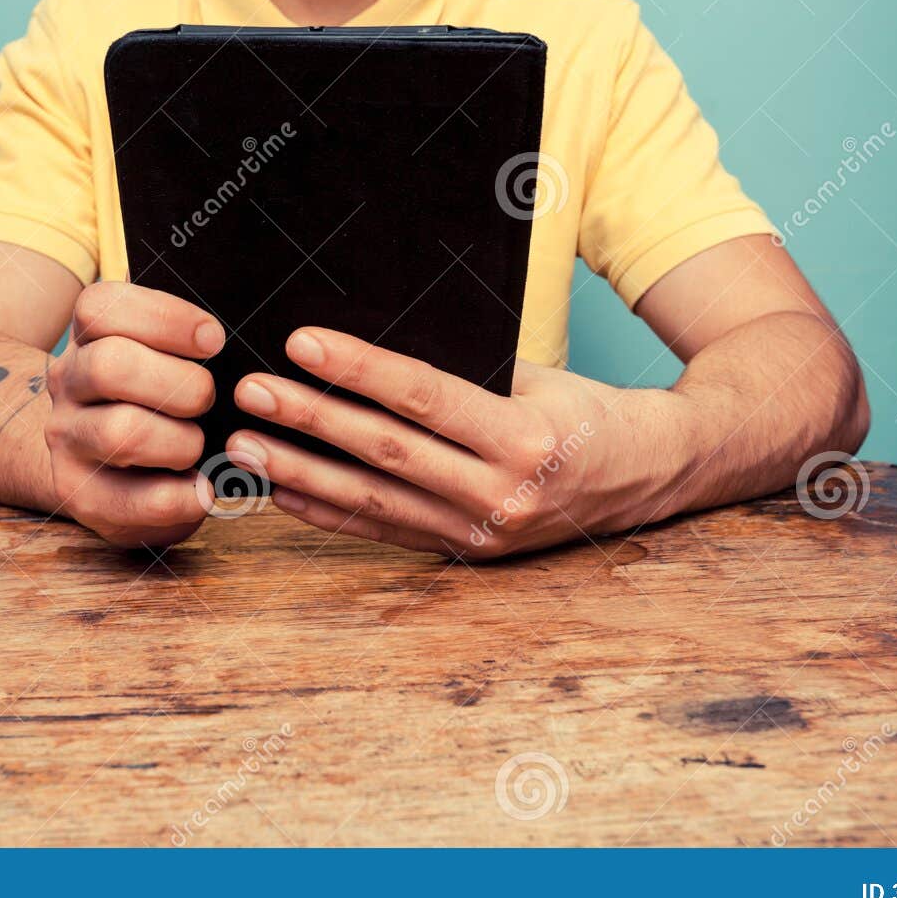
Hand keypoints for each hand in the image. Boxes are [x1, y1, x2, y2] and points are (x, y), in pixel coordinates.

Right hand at [44, 282, 222, 547]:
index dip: (164, 319)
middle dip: (180, 385)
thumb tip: (240, 350)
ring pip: (120, 432)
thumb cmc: (160, 404)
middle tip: (209, 399)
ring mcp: (68, 440)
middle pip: (110, 365)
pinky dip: (182, 497)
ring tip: (198, 447)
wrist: (113, 471)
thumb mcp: (164, 361)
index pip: (103, 308)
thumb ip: (189, 348)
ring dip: (180, 442)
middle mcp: (69, 383)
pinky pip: (134, 499)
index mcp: (90, 338)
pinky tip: (202, 489)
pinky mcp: (80, 495)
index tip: (213, 339)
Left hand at [225, 328, 691, 559]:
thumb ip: (465, 376)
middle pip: (387, 451)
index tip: (302, 343)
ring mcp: (482, 532)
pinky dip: (328, 511)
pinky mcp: (468, 554)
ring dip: (301, 471)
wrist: (652, 474)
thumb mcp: (538, 379)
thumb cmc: (589, 411)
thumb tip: (370, 354)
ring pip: (374, 500)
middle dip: (310, 420)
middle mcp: (503, 493)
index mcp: (525, 437)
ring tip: (244, 446)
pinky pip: (384, 531)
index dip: (359, 370)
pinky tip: (283, 489)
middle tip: (251, 393)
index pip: (425, 398)